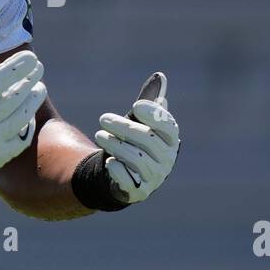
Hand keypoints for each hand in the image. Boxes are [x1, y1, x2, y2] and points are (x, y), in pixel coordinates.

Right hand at [0, 41, 46, 192]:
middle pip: (15, 98)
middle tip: (39, 67)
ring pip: (21, 117)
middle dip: (30, 80)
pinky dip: (27, 126)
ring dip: (33, 100)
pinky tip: (29, 114)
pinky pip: (20, 140)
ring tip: (40, 87)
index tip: (30, 56)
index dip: (17, 67)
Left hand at [93, 72, 180, 203]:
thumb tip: (160, 77)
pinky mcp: (138, 192)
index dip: (155, 115)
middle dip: (124, 128)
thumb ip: (149, 101)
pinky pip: (129, 182)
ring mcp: (154, 178)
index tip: (136, 105)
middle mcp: (166, 160)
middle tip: (103, 118)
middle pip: (148, 141)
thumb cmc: (134, 140)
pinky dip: (118, 170)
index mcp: (170, 141)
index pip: (168, 127)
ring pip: (137, 160)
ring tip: (99, 135)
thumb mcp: (140, 121)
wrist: (121, 172)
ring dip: (116, 146)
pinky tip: (109, 162)